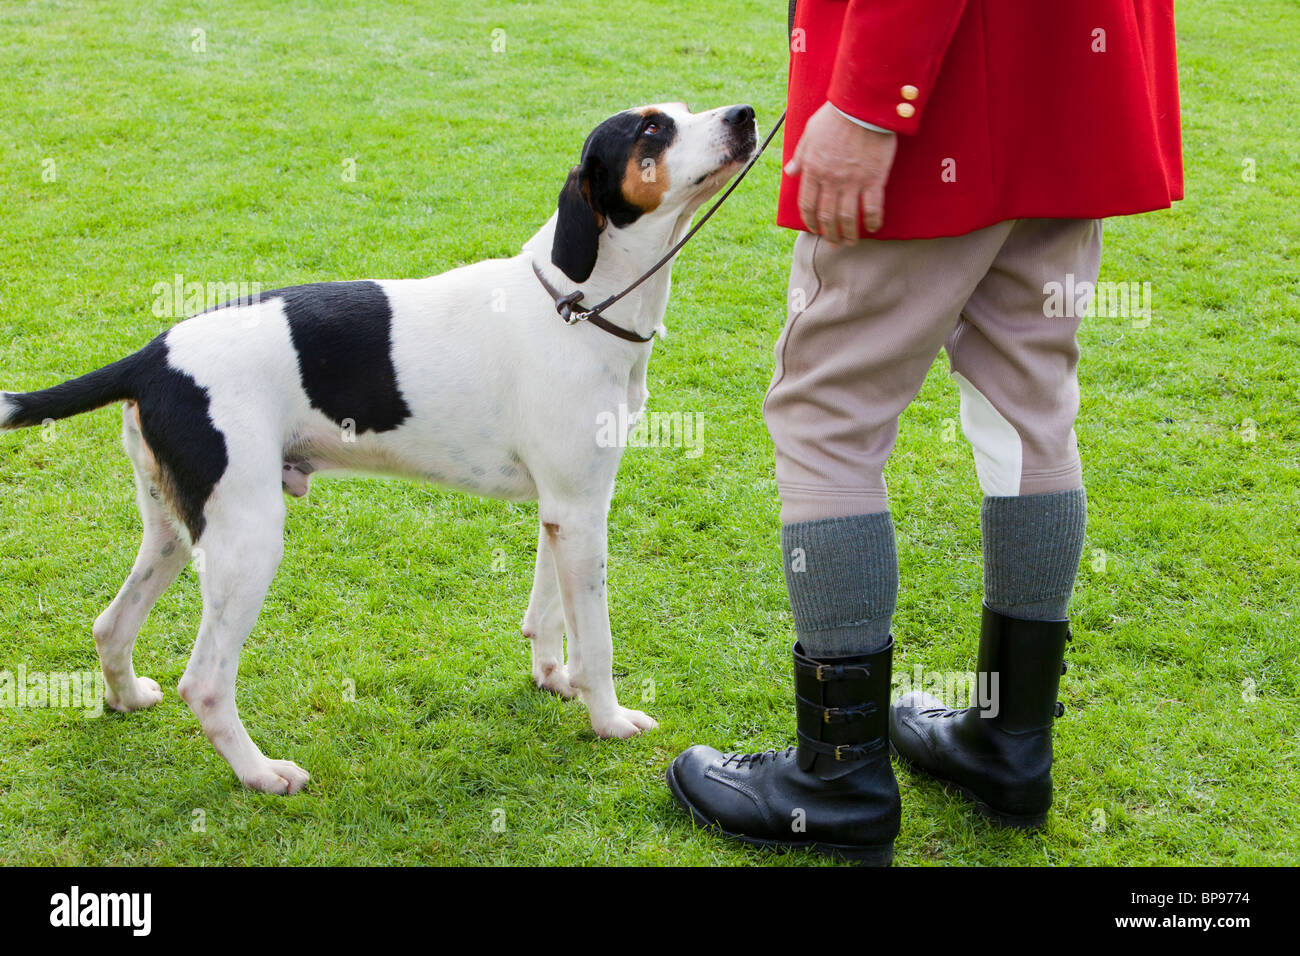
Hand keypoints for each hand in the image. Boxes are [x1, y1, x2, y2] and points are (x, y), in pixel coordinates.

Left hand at [785, 102, 897, 242]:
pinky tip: (872, 228)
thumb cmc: (835, 116)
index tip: (813, 229)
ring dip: (848, 234)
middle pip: (827, 216)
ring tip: (850, 242)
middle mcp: (831, 180)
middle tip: (833, 242)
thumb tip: (790, 171)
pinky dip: (872, 221)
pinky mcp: (874, 179)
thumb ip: (801, 156)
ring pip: (847, 217)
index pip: (807, 204)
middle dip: (829, 233)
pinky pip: (872, 207)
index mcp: (813, 170)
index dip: (809, 220)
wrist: (862, 106)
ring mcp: (853, 181)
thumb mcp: (810, 134)